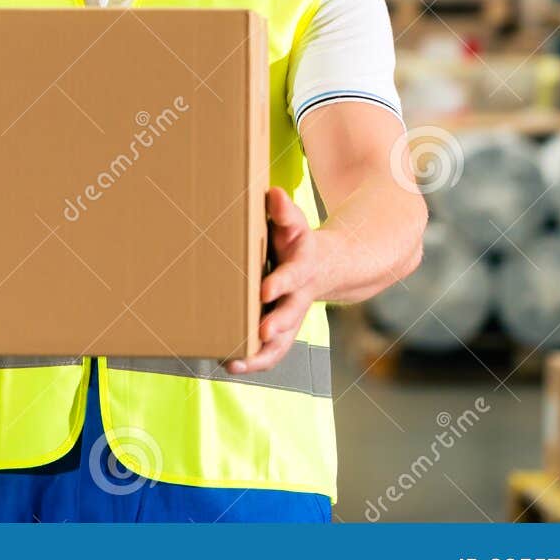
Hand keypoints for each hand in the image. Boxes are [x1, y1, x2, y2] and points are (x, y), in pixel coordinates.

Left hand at [224, 187, 322, 374]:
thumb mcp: (295, 223)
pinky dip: (255, 359)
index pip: (294, 275)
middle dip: (277, 324)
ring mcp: (293, 314)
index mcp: (303, 267)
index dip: (281, 282)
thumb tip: (274, 195)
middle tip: (261, 333)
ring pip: (283, 340)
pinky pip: (274, 349)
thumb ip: (285, 211)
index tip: (265, 290)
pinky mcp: (284, 327)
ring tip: (237, 362)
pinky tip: (231, 364)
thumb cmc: (299, 241)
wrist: (328, 267)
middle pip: (291, 314)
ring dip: (262, 353)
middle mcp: (300, 295)